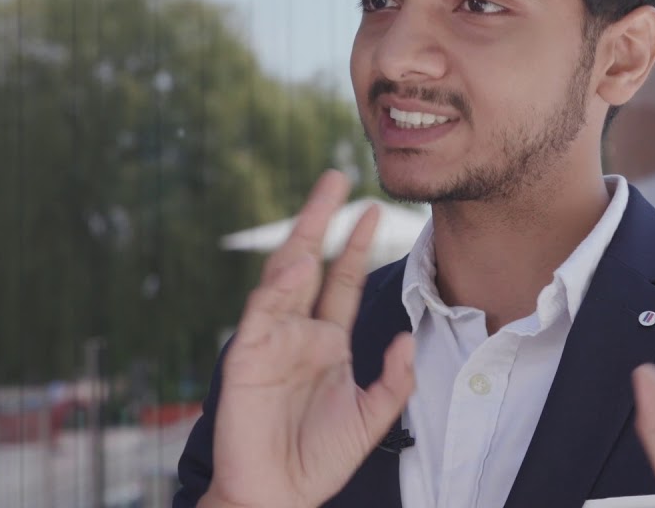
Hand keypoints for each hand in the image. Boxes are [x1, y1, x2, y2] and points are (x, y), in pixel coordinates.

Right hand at [202, 170, 416, 507]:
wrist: (279, 494)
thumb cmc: (319, 458)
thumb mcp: (371, 418)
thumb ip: (393, 379)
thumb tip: (408, 336)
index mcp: (327, 342)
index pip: (342, 281)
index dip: (355, 246)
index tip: (371, 210)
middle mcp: (298, 332)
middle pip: (310, 263)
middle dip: (321, 220)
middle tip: (335, 177)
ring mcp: (271, 340)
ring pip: (283, 276)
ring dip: (299, 239)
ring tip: (319, 205)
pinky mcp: (247, 357)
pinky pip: (262, 315)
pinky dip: (275, 290)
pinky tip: (294, 268)